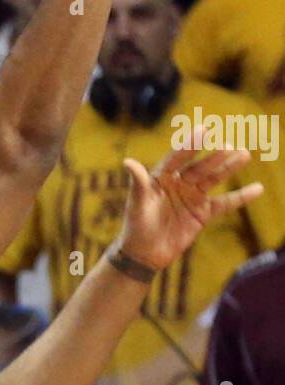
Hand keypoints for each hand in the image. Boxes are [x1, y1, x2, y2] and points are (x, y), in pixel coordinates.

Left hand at [117, 132, 262, 271]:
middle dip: (213, 156)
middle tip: (229, 145)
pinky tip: (257, 189)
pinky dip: (240, 197)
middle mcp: (178, 183)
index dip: (190, 145)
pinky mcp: (202, 213)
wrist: (144, 254)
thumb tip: (127, 161)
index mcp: (161, 177)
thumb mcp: (136, 205)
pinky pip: (224, 203)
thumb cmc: (135, 227)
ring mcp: (192, 197)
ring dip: (228, 168)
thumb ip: (137, 183)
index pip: (177, 158)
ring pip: (213, 179)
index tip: (203, 130)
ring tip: (244, 154)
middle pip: (199, 167)